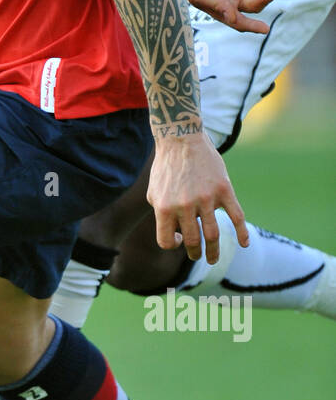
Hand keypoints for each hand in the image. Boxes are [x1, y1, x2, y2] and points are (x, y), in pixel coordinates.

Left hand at [148, 130, 248, 262]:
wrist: (181, 140)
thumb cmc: (166, 168)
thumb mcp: (154, 192)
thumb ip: (161, 214)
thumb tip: (175, 235)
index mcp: (163, 208)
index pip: (167, 242)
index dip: (173, 245)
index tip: (180, 240)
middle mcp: (184, 206)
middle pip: (193, 241)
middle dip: (195, 253)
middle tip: (198, 256)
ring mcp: (205, 198)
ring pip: (212, 235)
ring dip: (214, 251)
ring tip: (214, 259)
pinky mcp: (223, 190)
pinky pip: (236, 216)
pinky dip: (242, 233)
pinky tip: (244, 244)